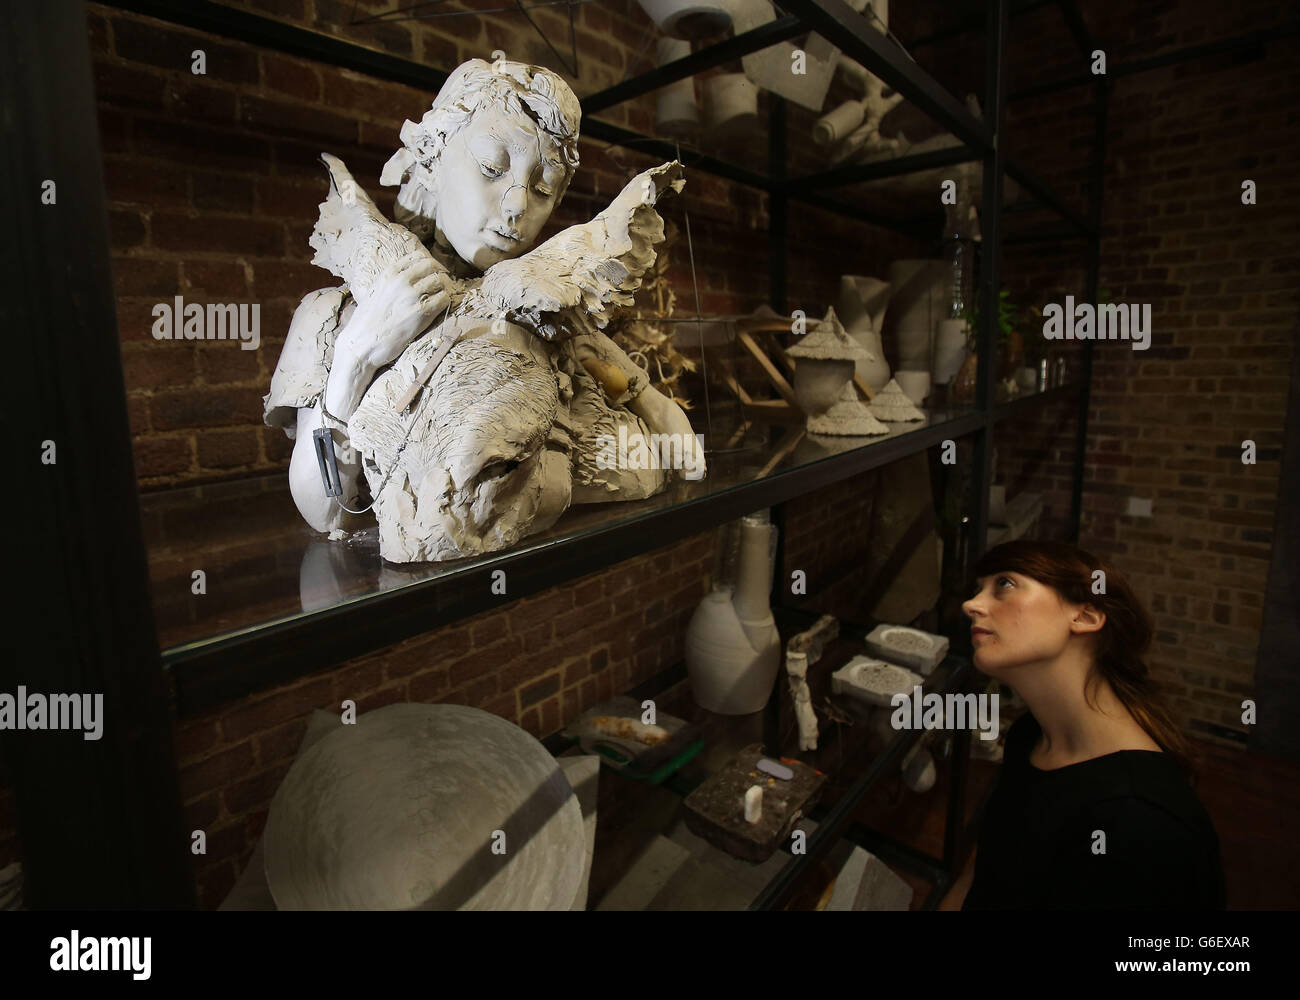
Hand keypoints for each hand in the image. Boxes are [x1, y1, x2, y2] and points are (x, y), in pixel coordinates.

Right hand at [342, 251, 449, 369]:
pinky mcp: (422, 313)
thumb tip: (408, 277)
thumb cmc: (366, 321)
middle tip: (442, 284)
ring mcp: (412, 296)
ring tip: (439, 298)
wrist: (361, 344)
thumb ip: (391, 281)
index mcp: (389, 273)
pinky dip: (444, 303)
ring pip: (440, 281)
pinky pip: (444, 299)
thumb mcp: (375, 292)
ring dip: (443, 289)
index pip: (418, 256)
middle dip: (440, 274)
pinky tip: (438, 309)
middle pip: (432, 266)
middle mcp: (401, 281)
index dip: (429, 263)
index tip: (432, 272)